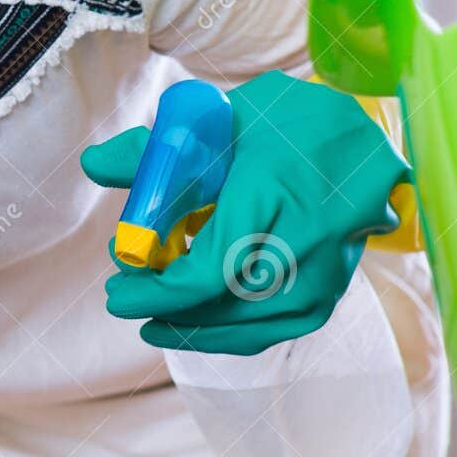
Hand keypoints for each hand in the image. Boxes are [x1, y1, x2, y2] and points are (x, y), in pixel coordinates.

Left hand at [80, 70, 408, 354]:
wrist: (364, 140)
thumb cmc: (285, 123)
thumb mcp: (220, 123)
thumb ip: (154, 150)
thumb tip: (93, 164)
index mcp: (274, 195)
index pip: (208, 272)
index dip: (157, 293)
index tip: (116, 291)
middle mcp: (306, 242)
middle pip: (220, 305)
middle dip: (162, 309)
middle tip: (120, 297)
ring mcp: (323, 275)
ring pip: (244, 326)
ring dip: (189, 327)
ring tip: (148, 315)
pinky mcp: (328, 296)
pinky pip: (268, 331)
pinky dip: (226, 333)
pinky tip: (191, 325)